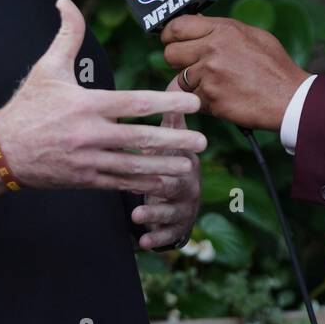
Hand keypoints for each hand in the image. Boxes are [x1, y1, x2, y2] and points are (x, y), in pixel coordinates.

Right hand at [0, 0, 205, 192]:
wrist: (0, 151)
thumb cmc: (27, 106)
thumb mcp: (46, 68)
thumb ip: (66, 36)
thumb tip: (66, 2)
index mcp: (86, 105)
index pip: (135, 103)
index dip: (167, 102)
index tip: (192, 101)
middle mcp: (90, 134)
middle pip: (141, 138)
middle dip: (175, 139)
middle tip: (203, 140)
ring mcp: (88, 160)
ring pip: (134, 165)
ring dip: (164, 166)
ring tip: (191, 165)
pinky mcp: (85, 180)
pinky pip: (120, 183)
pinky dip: (143, 183)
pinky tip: (164, 182)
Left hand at [131, 76, 201, 249]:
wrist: (183, 201)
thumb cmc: (171, 163)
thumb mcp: (172, 139)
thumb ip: (169, 116)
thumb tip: (172, 83)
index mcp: (184, 157)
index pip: (179, 149)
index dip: (170, 146)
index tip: (154, 146)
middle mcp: (188, 180)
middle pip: (177, 180)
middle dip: (161, 184)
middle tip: (144, 184)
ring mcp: (184, 205)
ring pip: (172, 209)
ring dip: (154, 212)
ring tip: (136, 214)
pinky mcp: (178, 226)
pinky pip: (169, 233)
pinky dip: (156, 237)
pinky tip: (142, 240)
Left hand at [161, 15, 308, 131]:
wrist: (289, 98)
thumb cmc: (275, 67)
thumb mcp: (253, 36)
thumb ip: (222, 30)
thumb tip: (198, 23)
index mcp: (223, 30)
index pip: (178, 26)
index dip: (170, 34)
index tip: (171, 41)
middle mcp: (212, 49)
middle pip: (170, 54)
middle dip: (177, 62)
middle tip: (190, 67)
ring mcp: (209, 75)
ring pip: (180, 80)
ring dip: (192, 85)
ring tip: (215, 86)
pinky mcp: (210, 98)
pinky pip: (192, 100)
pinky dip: (203, 102)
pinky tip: (222, 99)